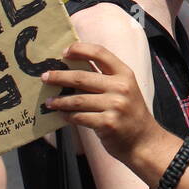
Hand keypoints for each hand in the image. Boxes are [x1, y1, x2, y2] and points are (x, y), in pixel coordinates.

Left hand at [41, 42, 167, 163]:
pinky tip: (62, 115)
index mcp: (124, 73)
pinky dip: (68, 116)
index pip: (100, 53)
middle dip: (59, 77)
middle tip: (45, 77)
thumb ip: (103, 76)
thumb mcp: (123, 88)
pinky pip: (80, 117)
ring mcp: (115, 106)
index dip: (80, 49)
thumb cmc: (129, 112)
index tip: (64, 52)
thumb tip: (73, 65)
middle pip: (82, 77)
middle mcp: (121, 87)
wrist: (143, 140)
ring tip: (49, 102)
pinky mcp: (108, 123)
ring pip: (78, 100)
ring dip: (60, 100)